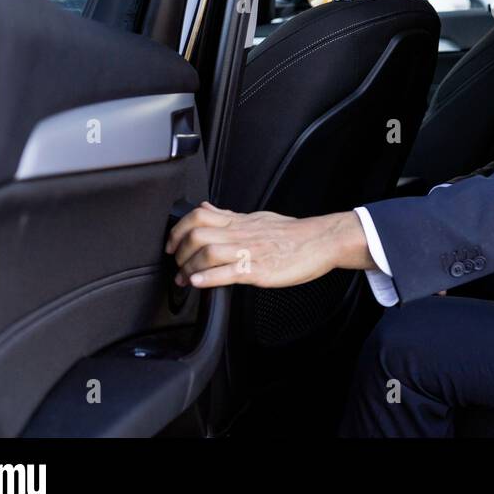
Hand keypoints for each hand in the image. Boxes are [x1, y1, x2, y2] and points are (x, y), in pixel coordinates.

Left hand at [165, 201, 370, 288]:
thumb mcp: (258, 217)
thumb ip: (230, 216)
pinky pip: (228, 272)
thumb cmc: (294, 234)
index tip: (172, 244)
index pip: (200, 215)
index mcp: (240, 222)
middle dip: (179, 252)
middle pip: (198, 234)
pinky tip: (198, 283)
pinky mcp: (260, 269)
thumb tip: (208, 210)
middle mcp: (241, 234)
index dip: (179, 229)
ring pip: (208, 252)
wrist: (321, 241)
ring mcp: (250, 251)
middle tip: (176, 264)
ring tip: (184, 279)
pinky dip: (208, 278)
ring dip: (189, 268)